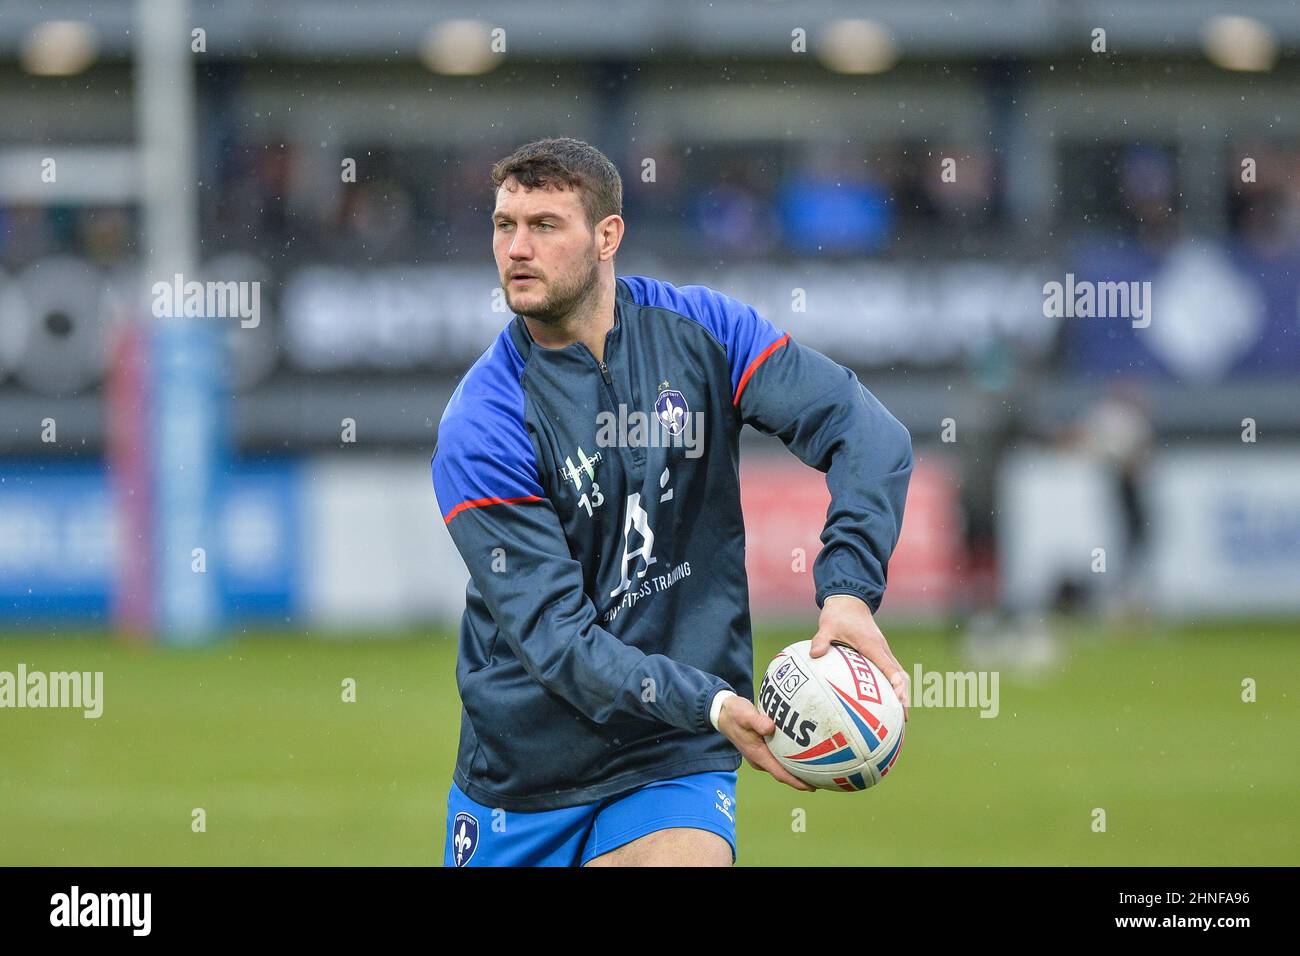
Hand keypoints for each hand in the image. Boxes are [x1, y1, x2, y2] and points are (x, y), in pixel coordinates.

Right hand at [717, 695, 815, 792]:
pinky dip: (790, 760)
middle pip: (782, 774)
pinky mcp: (761, 748)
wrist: (723, 712)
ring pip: (780, 767)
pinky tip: (801, 754)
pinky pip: (778, 758)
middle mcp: (759, 758)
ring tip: (814, 771)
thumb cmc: (735, 713)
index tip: (811, 787)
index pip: (779, 773)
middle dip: (800, 779)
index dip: (795, 781)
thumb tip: (770, 727)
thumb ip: (757, 721)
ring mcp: (760, 755)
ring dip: (795, 771)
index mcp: (757, 754)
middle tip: (820, 781)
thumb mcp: (744, 714)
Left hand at [811, 594, 908, 720]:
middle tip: (903, 720)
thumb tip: (814, 654)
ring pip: (898, 676)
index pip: (890, 668)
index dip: (896, 685)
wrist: (849, 601)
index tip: (899, 701)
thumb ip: (821, 640)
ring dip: (901, 694)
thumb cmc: (839, 615)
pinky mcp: (879, 653)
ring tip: (899, 718)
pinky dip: (892, 687)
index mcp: (873, 646)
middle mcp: (882, 650)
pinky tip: (884, 702)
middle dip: (904, 697)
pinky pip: (890, 672)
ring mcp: (883, 652)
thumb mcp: (827, 625)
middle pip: (900, 677)